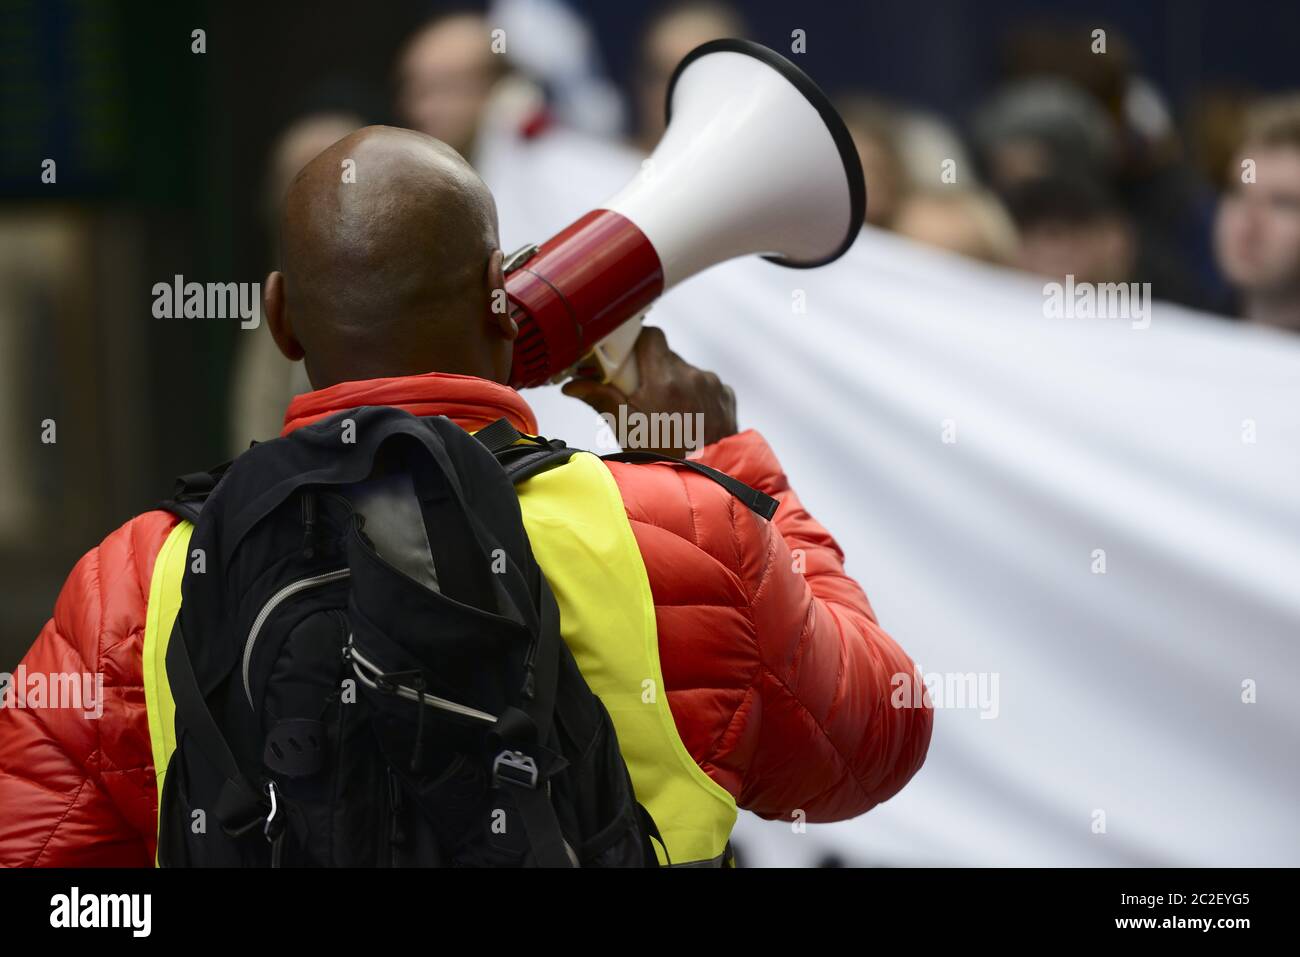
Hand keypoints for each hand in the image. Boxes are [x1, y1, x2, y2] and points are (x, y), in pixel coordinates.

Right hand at [561, 326, 737, 457]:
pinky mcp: (726, 396)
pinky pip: (706, 385)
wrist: (704, 481)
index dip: (637, 342)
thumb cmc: (662, 457)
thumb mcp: (626, 428)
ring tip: (667, 412)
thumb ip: (600, 399)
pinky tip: (689, 418)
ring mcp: (713, 385)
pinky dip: (696, 395)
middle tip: (641, 391)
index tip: (627, 358)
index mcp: (664, 380)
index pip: (650, 336)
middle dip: (652, 368)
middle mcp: (691, 377)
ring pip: (686, 371)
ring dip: (675, 383)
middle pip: (667, 355)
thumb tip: (571, 385)